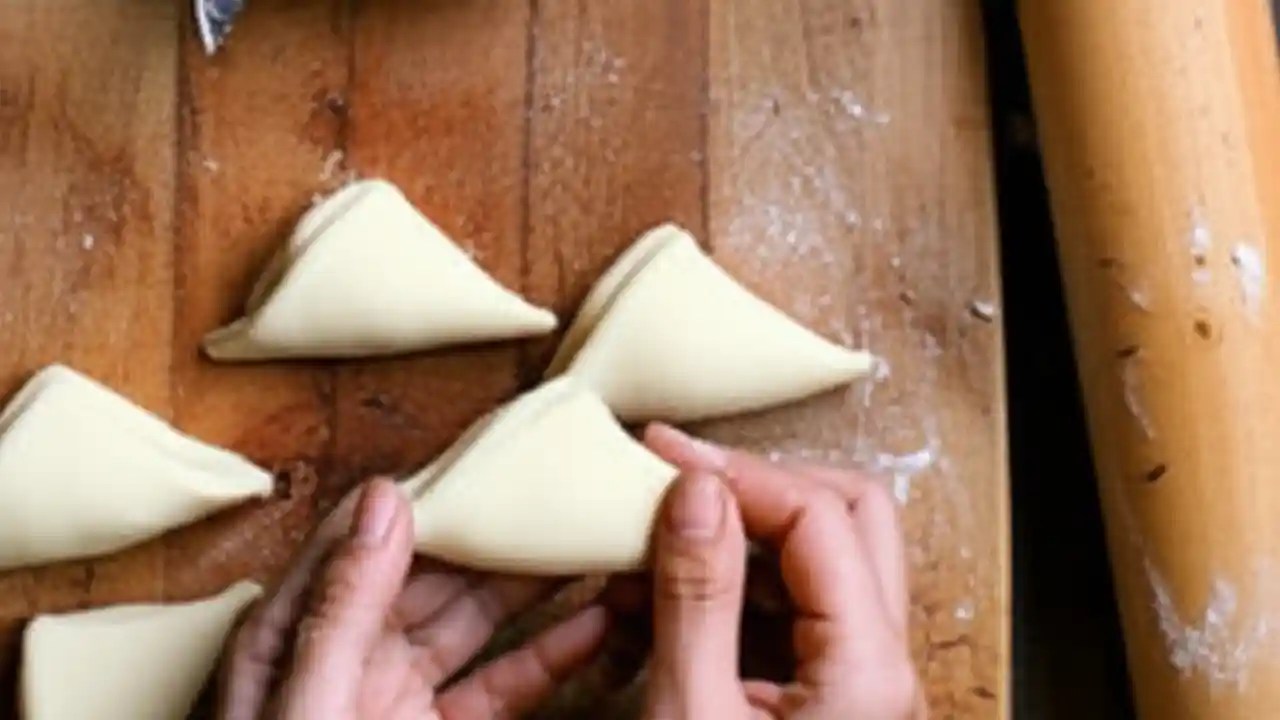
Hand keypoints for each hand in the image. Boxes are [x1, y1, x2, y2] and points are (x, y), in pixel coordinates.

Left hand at [217, 478, 608, 719]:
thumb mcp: (305, 706)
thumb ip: (344, 608)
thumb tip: (386, 500)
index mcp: (299, 631)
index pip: (371, 535)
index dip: (434, 489)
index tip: (495, 448)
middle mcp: (352, 654)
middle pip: (438, 571)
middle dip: (503, 530)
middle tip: (568, 489)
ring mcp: (400, 700)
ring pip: (480, 623)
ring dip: (538, 586)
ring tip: (597, 540)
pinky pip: (504, 688)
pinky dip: (553, 657)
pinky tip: (599, 625)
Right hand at [642, 424, 922, 719]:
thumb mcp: (691, 715)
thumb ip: (697, 601)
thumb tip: (698, 491)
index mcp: (868, 669)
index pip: (820, 515)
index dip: (738, 472)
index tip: (665, 453)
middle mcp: (883, 669)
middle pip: (848, 521)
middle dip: (758, 491)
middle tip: (681, 485)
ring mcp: (862, 686)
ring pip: (819, 567)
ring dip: (738, 545)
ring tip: (649, 555)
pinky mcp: (828, 705)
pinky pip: (793, 619)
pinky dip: (731, 598)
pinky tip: (663, 608)